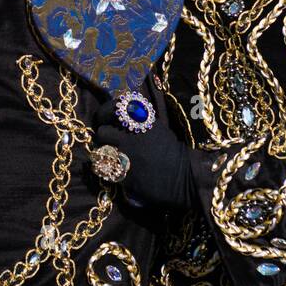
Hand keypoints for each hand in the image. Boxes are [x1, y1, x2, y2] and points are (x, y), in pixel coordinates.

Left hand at [93, 91, 194, 211]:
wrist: (183, 176)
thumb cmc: (172, 151)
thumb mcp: (156, 128)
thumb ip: (137, 121)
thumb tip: (119, 118)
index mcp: (140, 120)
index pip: (112, 109)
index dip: (104, 114)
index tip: (105, 119)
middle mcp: (129, 135)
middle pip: (102, 132)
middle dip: (105, 138)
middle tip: (110, 143)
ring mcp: (125, 155)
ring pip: (101, 153)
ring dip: (105, 156)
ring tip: (113, 159)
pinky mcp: (123, 175)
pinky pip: (107, 171)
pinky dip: (111, 172)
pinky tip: (120, 173)